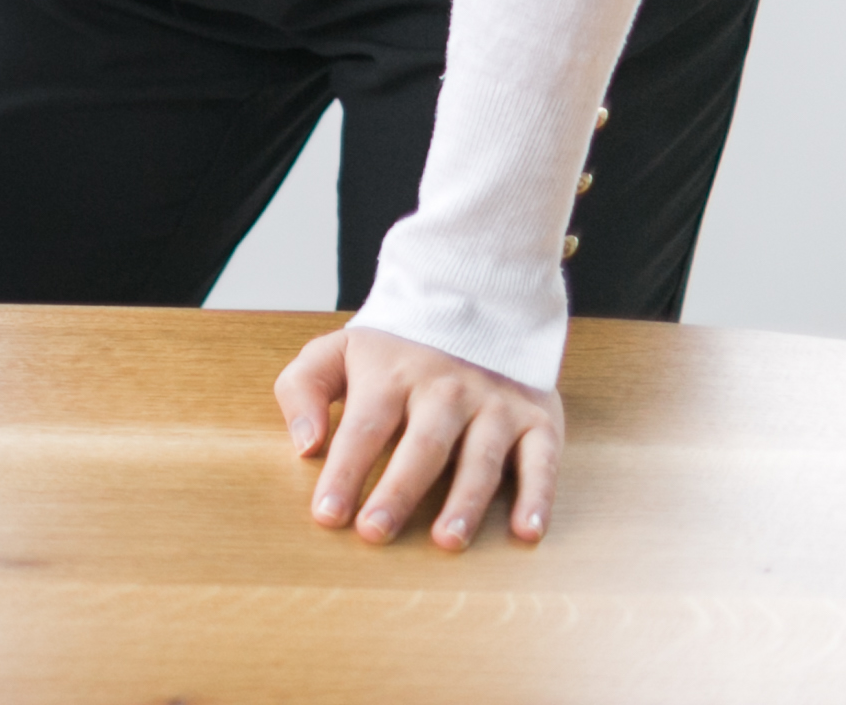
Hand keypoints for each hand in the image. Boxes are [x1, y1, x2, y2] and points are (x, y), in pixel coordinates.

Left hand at [276, 324, 560, 550]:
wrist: (477, 305)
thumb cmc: (394, 349)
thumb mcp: (336, 351)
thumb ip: (303, 389)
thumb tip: (304, 444)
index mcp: (392, 375)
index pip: (364, 429)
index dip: (344, 473)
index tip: (327, 515)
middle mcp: (446, 391)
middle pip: (421, 447)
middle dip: (398, 492)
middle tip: (375, 533)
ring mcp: (495, 406)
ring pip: (481, 459)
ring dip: (466, 502)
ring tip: (446, 541)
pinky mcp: (537, 420)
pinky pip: (542, 461)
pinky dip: (539, 497)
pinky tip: (528, 531)